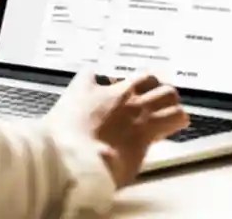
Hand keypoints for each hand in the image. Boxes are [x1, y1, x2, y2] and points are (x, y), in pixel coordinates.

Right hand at [47, 71, 189, 186]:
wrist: (73, 156)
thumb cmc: (59, 143)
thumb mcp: (53, 120)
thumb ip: (64, 113)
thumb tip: (64, 112)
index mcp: (86, 88)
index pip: (93, 74)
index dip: (105, 82)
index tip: (108, 86)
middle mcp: (115, 94)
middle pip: (143, 77)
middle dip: (148, 86)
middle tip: (149, 95)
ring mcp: (135, 109)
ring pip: (166, 92)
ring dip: (168, 100)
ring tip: (169, 108)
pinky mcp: (149, 129)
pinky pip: (176, 116)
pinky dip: (178, 118)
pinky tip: (178, 122)